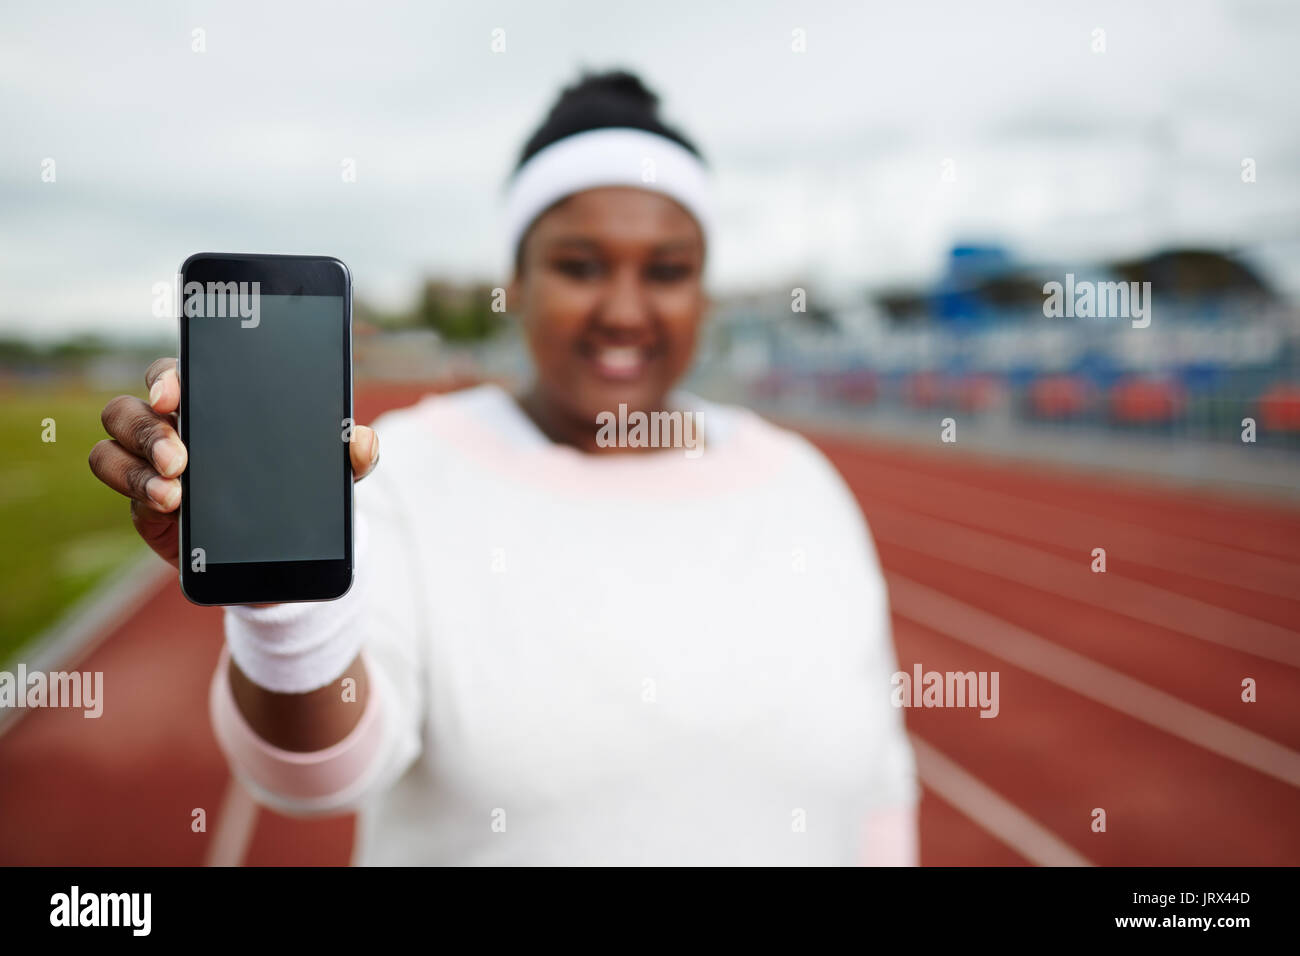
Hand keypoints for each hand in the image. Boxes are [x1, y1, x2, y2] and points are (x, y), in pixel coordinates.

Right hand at [89, 357, 378, 569]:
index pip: (176, 373)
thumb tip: (362, 440)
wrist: (282, 549)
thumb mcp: (332, 472)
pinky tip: (168, 504)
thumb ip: (351, 455)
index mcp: (214, 404)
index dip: (167, 377)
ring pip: (112, 443)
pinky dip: (134, 488)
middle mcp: (174, 426)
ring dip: (135, 465)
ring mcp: (150, 462)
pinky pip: (118, 481)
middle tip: (179, 457)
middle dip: (149, 428)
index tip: (176, 394)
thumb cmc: (298, 489)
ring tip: (173, 490)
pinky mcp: (142, 500)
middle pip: (131, 406)